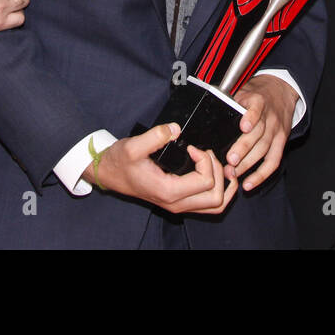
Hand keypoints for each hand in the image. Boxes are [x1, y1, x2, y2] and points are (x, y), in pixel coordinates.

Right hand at [85, 123, 237, 214]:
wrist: (110, 174)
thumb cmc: (120, 162)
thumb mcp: (133, 146)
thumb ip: (155, 136)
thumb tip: (175, 129)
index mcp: (168, 191)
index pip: (205, 181)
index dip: (206, 161)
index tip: (193, 147)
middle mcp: (176, 203)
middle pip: (216, 197)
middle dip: (219, 172)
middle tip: (206, 154)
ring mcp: (179, 205)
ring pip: (216, 205)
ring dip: (224, 185)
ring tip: (219, 164)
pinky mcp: (180, 202)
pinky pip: (209, 205)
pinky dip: (219, 191)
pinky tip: (218, 174)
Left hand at [227, 75, 297, 190]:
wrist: (282, 90)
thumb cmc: (257, 93)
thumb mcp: (244, 90)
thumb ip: (231, 102)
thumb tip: (208, 114)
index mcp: (259, 101)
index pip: (257, 109)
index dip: (251, 117)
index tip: (243, 127)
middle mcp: (270, 117)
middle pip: (258, 135)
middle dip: (244, 149)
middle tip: (230, 161)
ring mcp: (277, 131)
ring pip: (264, 150)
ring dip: (248, 165)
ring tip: (232, 174)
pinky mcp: (281, 142)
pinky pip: (273, 161)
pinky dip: (262, 175)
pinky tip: (249, 184)